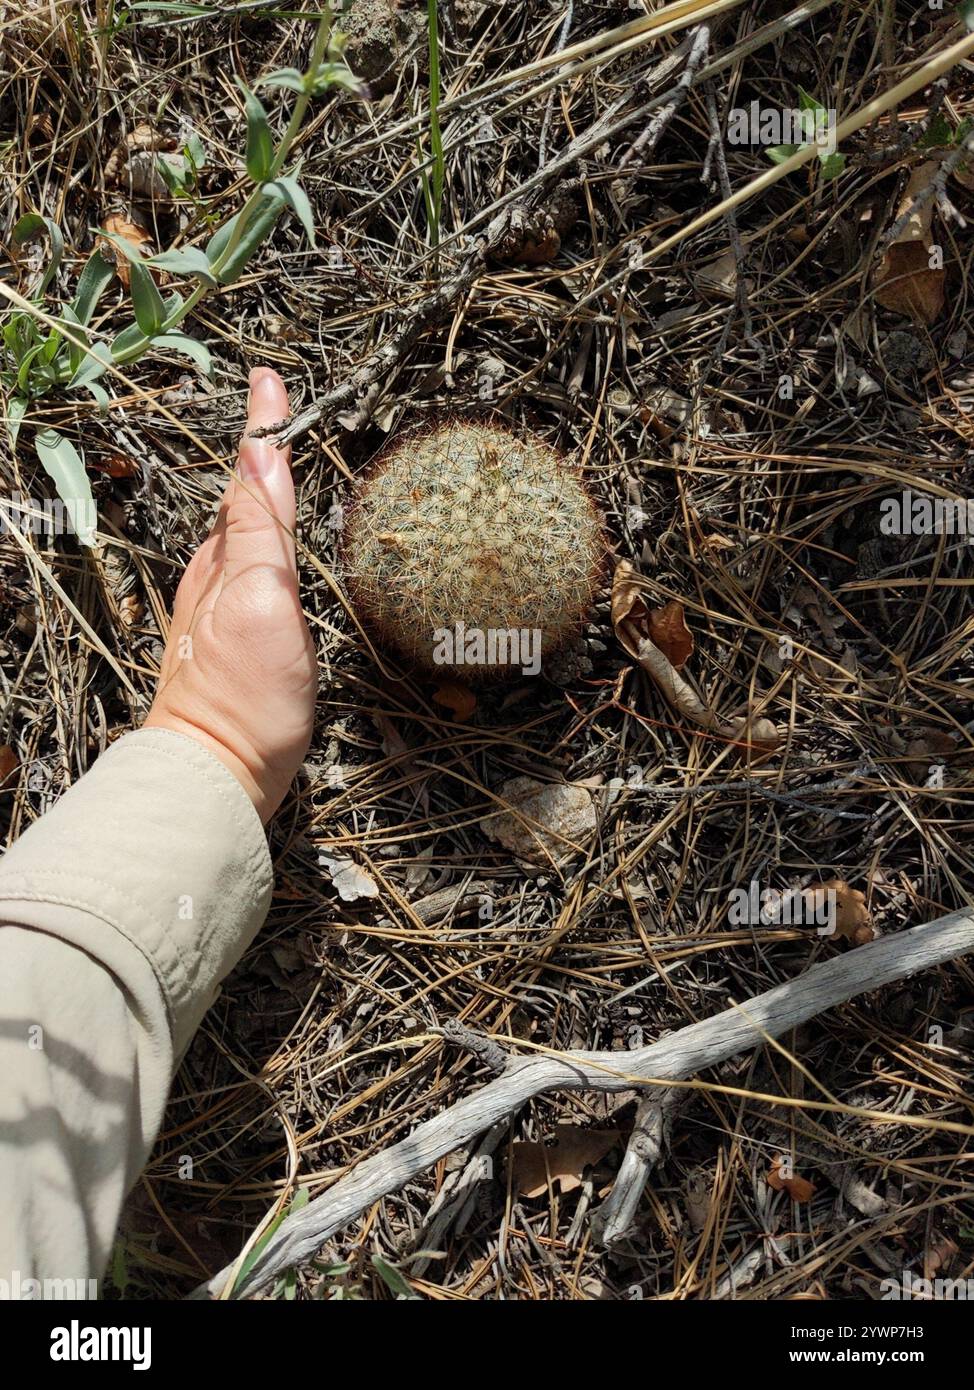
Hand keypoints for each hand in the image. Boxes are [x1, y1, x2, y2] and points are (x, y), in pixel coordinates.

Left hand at [145, 367, 315, 822]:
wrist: (217, 775)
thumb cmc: (243, 695)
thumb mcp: (260, 598)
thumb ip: (261, 528)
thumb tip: (261, 452)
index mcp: (223, 559)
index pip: (248, 478)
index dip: (263, 430)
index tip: (269, 379)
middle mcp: (216, 579)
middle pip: (241, 501)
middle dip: (259, 453)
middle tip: (280, 411)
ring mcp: (223, 613)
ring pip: (243, 536)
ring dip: (259, 495)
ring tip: (280, 466)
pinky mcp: (238, 646)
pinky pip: (250, 571)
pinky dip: (264, 542)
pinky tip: (276, 554)